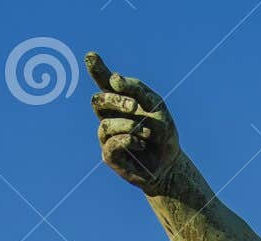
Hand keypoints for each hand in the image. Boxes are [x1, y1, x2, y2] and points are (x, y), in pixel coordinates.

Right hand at [87, 52, 178, 191]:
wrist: (170, 164)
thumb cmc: (162, 133)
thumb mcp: (156, 106)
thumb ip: (137, 89)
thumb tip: (113, 80)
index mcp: (119, 101)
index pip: (103, 82)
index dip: (96, 69)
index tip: (91, 56)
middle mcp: (109, 116)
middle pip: (98, 101)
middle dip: (116, 101)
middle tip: (135, 106)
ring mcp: (107, 136)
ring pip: (105, 124)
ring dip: (128, 125)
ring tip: (147, 132)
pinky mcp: (109, 155)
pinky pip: (111, 143)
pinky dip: (127, 140)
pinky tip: (140, 144)